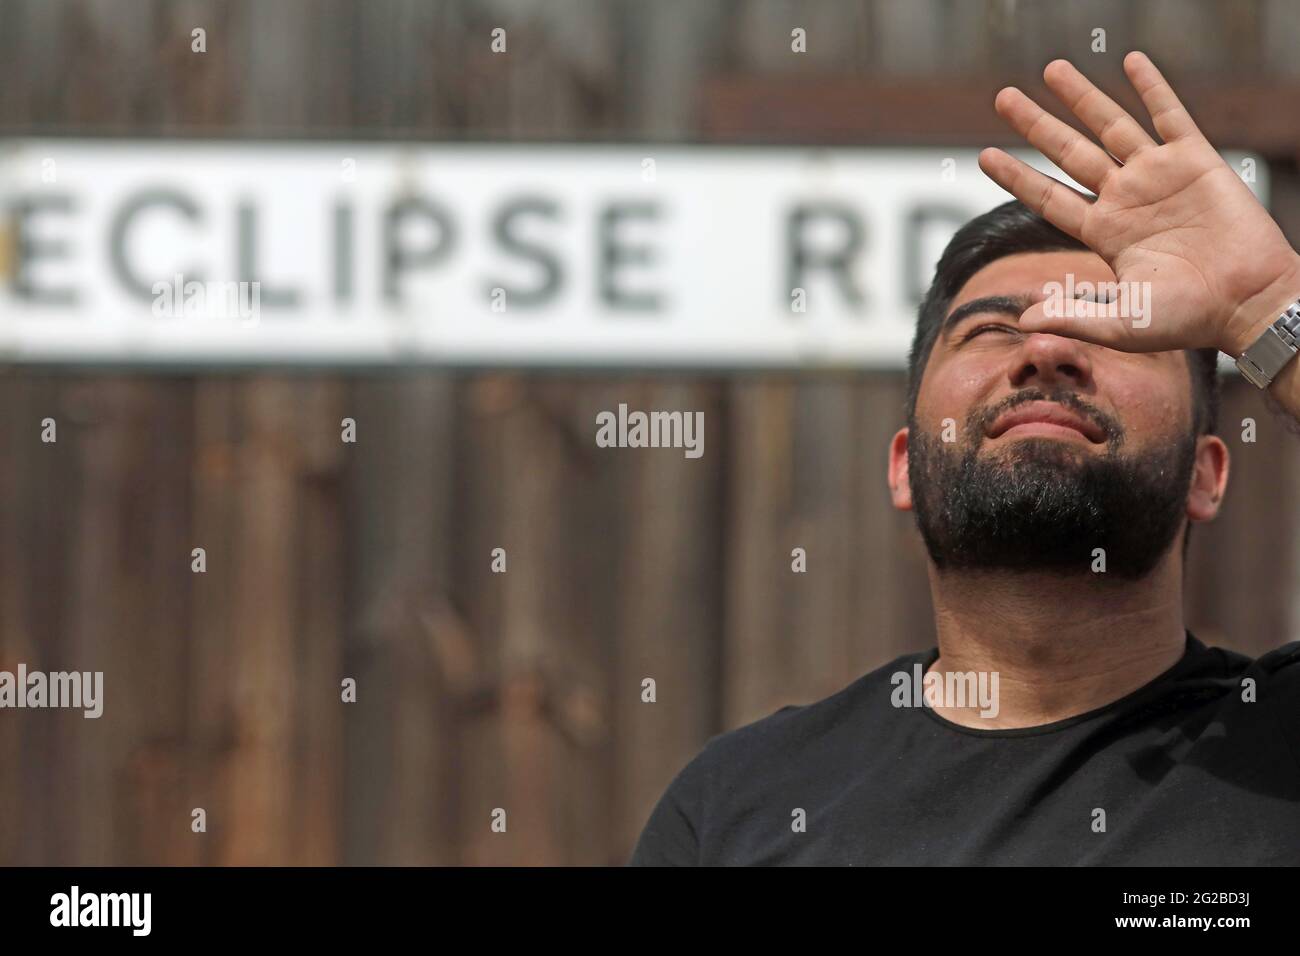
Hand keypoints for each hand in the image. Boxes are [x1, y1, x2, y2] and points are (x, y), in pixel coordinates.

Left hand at [978, 51, 1299, 357]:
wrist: (1248, 302)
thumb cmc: (1188, 319)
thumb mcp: (1122, 323)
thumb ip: (1073, 316)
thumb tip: (1025, 318)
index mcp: (1103, 232)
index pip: (1047, 197)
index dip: (1016, 176)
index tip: (983, 156)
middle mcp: (1125, 198)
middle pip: (1069, 152)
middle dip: (1037, 124)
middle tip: (1004, 97)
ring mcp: (1158, 176)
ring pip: (1111, 125)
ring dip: (1082, 96)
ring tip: (1052, 69)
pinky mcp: (1197, 161)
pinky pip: (1170, 115)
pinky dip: (1152, 87)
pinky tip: (1131, 60)